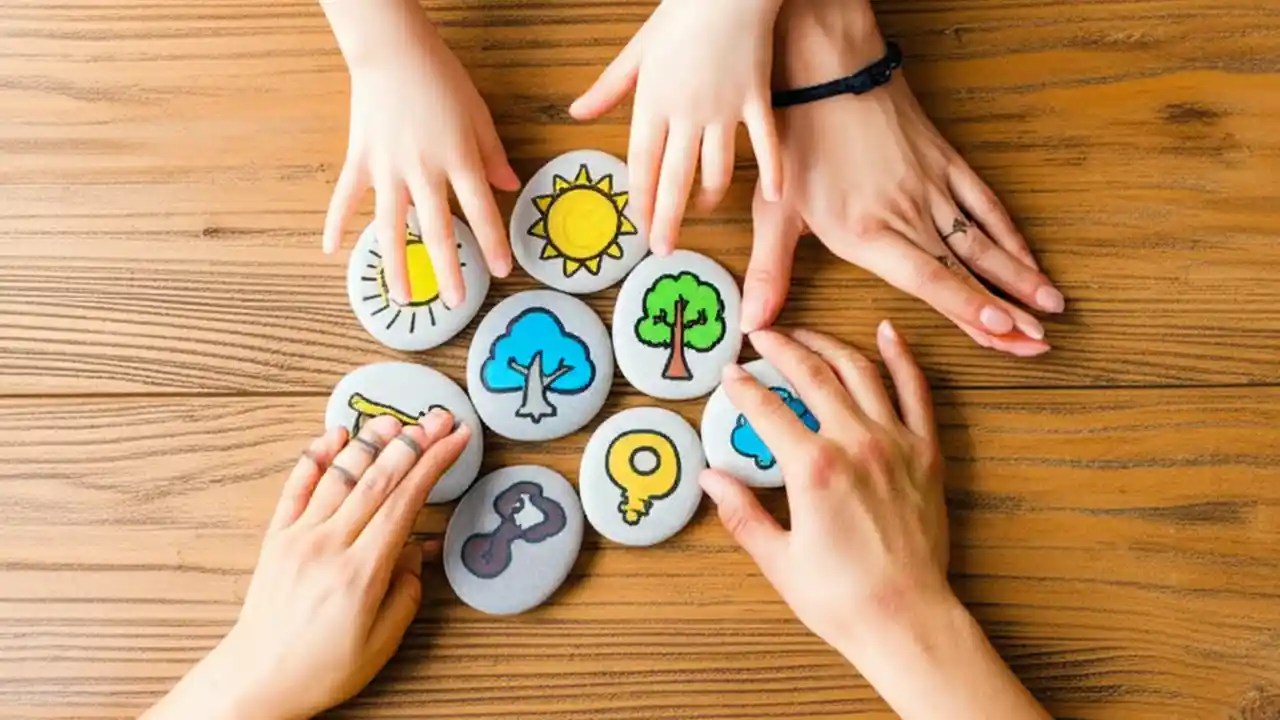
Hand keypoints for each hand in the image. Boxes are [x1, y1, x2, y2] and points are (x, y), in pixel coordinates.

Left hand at [144, 411, 470, 719]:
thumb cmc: (319, 669)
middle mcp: (328, 546)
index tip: (455, 441)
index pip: (406, 501)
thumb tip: (416, 551)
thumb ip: (406, 591)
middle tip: (438, 419)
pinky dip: (317, 456)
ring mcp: (299, 537)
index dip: (434, 464)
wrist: (258, 680)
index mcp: (361, 573)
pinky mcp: (277, 537)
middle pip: (378, 479)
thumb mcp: (381, 643)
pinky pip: (297, 486)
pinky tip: (335, 435)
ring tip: (396, 420)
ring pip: (340, 475)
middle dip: (413, 442)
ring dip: (370, 441)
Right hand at [321, 0, 519, 306]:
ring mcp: (387, 168)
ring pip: (391, 226)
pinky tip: (331, 251)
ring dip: (397, 265)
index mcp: (458, 158)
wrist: (392, 50)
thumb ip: (492, 155)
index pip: (480, 210)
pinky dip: (335, 224)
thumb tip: (509, 187)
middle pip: (436, 229)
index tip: (503, 271)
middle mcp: (423, 170)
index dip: (493, 243)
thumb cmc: (440, 78)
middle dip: (447, 269)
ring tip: (404, 298)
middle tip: (455, 302)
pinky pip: (346, 198)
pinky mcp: (360, 160)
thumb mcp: (478, 114)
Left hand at [570, 0, 783, 252]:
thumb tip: (577, 113)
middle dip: (668, 219)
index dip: (640, 200)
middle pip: (675, 178)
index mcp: (653, 103)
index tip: (638, 226)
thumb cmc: (681, 13)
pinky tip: (775, 196)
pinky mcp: (756, 99)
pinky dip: (772, 170)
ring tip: (705, 213)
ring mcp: (724, 109)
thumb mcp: (636, 52)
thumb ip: (608, 89)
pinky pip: (765, 143)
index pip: (642, 164)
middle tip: (663, 249)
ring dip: (710, 197)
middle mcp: (686, 113)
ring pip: (716, 168)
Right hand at [700, 323, 948, 650]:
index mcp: (813, 468)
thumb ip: (741, 511)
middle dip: (782, 347)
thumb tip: (710, 479)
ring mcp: (895, 443)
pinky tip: (888, 332)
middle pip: (813, 374)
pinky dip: (902, 357)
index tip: (730, 372)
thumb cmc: (843, 598)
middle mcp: (855, 443)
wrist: (907, 619)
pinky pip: (916, 391)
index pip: (766, 408)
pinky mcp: (926, 453)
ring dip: (829, 344)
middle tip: (762, 335)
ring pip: (860, 371)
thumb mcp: (777, 559)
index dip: (743, 386)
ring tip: (806, 333)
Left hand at [742, 0, 1063, 355]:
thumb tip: (752, 325)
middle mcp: (907, 214)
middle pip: (965, 270)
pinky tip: (1028, 258)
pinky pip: (986, 204)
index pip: (926, 278)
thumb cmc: (800, 139)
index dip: (964, 307)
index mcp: (866, 232)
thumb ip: (769, 272)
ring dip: (1019, 277)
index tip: (1002, 330)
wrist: (830, 71)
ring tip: (1051, 309)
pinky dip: (1011, 234)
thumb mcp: (773, 211)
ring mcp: (932, 188)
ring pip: (984, 240)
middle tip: (1040, 345)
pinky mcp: (945, 165)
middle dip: (1006, 312)